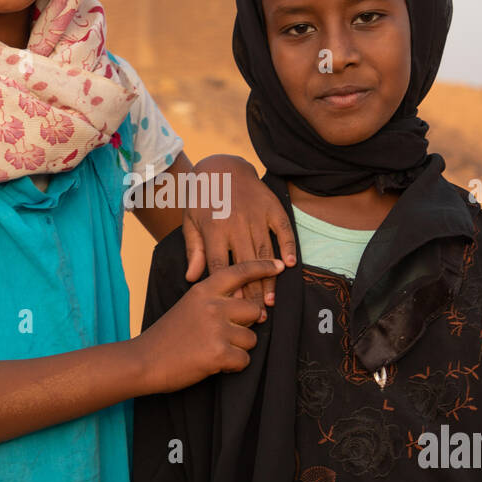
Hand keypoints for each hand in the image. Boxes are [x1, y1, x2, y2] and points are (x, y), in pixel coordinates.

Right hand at [136, 257, 284, 393]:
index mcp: (203, 290)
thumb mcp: (188, 306)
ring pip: (251, 338)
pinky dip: (233, 366)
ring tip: (214, 351)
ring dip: (238, 349)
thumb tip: (254, 309)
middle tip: (227, 334)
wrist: (144, 360)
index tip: (279, 265)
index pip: (238, 272)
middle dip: (247, 325)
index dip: (261, 267)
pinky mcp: (219, 353)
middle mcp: (213, 306)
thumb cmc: (167, 336)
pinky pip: (244, 360)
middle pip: (254, 310)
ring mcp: (216, 329)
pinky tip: (215, 364)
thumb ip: (215, 301)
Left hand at [182, 155, 296, 318]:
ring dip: (270, 278)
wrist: (221, 166)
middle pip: (246, 263)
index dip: (229, 288)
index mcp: (213, 229)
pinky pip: (283, 229)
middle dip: (252, 291)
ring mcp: (256, 215)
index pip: (221, 265)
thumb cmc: (202, 199)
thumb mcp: (190, 222)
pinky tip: (290, 265)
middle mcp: (236, 223)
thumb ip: (194, 250)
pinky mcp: (271, 207)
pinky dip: (288, 246)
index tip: (234, 308)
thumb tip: (192, 279)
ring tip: (271, 301)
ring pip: (265, 252)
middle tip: (257, 315)